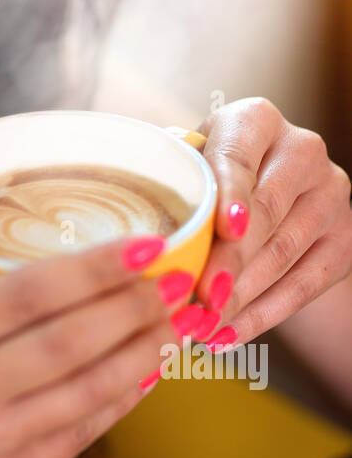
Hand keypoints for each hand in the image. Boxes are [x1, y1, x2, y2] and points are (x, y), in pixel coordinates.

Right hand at [0, 132, 186, 457]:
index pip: (27, 295)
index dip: (96, 269)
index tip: (148, 242)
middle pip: (70, 341)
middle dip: (136, 306)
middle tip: (182, 274)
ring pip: (88, 390)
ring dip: (144, 351)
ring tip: (181, 315)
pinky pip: (82, 433)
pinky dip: (122, 399)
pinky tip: (150, 368)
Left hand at [191, 98, 351, 347]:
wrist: (262, 192)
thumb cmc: (204, 178)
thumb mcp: (186, 165)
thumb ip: (166, 181)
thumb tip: (128, 216)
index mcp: (254, 120)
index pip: (238, 157)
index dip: (231, 195)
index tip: (224, 229)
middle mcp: (302, 149)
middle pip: (266, 211)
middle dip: (229, 260)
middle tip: (198, 298)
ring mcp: (330, 193)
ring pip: (285, 252)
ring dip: (241, 296)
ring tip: (202, 325)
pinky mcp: (344, 238)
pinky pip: (305, 284)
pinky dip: (263, 315)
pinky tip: (228, 336)